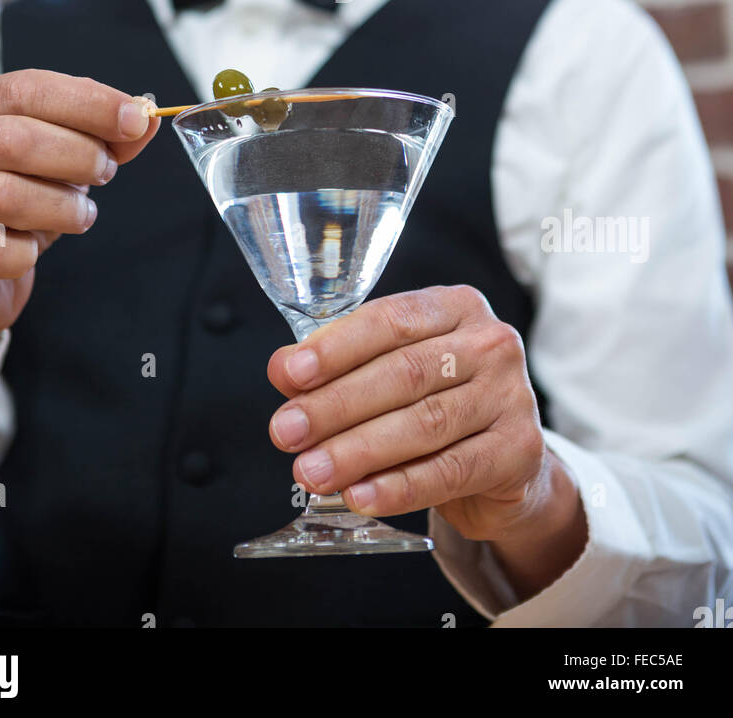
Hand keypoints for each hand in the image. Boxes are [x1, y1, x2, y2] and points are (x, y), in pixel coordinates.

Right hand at [0, 69, 158, 339]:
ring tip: (82, 213)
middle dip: (77, 154)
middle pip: (15, 139)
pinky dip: (25, 251)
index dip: (87, 102)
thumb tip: (147, 118)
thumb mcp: (57, 161)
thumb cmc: (13, 207)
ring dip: (62, 205)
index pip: (25, 88)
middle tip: (106, 171)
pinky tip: (33, 249)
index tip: (135, 119)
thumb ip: (100, 136)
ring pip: (5, 194)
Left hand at [268, 286, 586, 592]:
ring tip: (311, 471)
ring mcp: (512, 395)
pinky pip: (450, 471)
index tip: (289, 374)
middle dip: (337, 404)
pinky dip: (399, 488)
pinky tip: (359, 497)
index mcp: (455, 307)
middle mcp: (490, 343)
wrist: (507, 464)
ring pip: (424, 423)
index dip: (336, 346)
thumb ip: (341, 366)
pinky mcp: (520, 451)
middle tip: (286, 432)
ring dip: (359, 451)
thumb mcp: (392, 372)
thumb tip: (283, 370)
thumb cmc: (439, 403)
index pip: (391, 319)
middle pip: (404, 373)